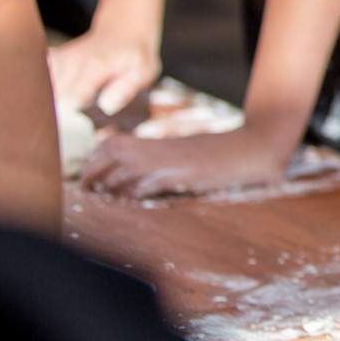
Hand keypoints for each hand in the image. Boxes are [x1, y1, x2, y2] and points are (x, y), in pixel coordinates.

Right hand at [48, 30, 158, 115]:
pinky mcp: (52, 59)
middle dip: (59, 114)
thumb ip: (125, 89)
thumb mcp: (142, 72)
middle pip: (54, 97)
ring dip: (49, 104)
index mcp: (95, 66)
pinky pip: (38, 79)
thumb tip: (107, 107)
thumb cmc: (134, 57)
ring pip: (43, 90)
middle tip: (71, 124)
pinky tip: (51, 99)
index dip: (71, 117)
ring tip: (62, 111)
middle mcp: (72, 61)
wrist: (122, 31)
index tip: (74, 129)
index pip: (73, 97)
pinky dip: (42, 92)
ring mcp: (59, 59)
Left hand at [79, 126, 292, 196]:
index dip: (96, 158)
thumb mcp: (187, 154)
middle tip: (84, 187)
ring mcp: (177, 161)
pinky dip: (140, 188)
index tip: (85, 175)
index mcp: (162, 144)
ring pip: (131, 165)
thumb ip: (162, 161)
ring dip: (112, 180)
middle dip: (95, 169)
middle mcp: (165, 149)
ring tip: (100, 193)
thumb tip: (134, 180)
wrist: (256, 148)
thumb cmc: (223, 154)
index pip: (116, 144)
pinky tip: (131, 196)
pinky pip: (157, 179)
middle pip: (116, 152)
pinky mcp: (190, 173)